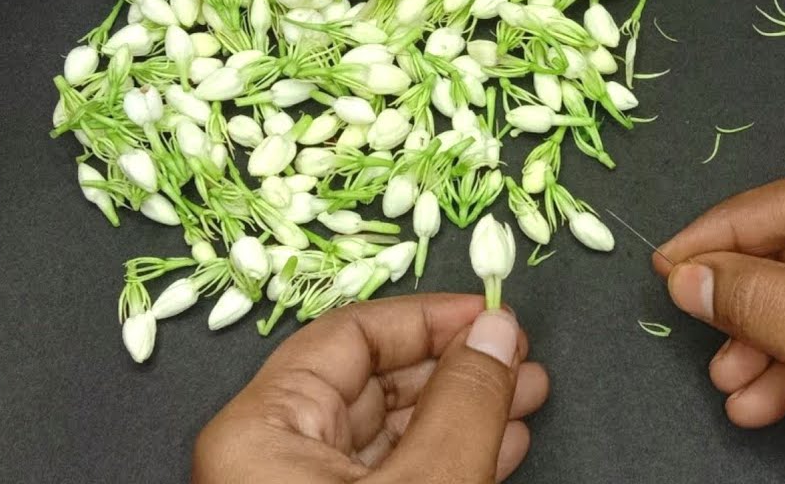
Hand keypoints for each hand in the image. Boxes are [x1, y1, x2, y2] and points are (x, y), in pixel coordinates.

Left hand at [193, 294, 548, 482]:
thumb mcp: (426, 482)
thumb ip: (464, 403)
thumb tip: (497, 336)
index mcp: (260, 433)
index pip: (349, 337)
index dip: (428, 319)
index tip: (490, 316)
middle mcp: (269, 459)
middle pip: (371, 382)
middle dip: (458, 365)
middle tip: (518, 357)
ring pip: (389, 433)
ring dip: (464, 410)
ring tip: (524, 396)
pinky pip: (392, 474)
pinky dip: (448, 455)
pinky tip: (499, 443)